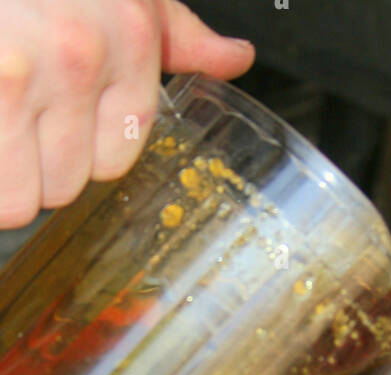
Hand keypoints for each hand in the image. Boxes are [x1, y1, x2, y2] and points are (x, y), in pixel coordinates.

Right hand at [0, 0, 254, 226]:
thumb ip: (174, 30)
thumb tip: (235, 58)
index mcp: (128, 37)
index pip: (115, 159)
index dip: (76, 149)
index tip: (51, 116)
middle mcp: (81, 57)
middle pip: (66, 184)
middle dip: (34, 162)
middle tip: (11, 109)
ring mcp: (21, 71)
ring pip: (20, 196)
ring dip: (2, 171)